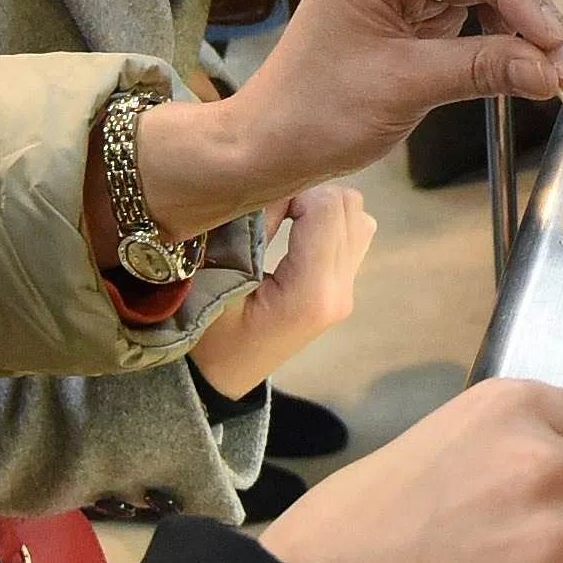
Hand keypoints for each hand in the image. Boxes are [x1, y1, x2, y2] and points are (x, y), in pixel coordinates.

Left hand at [145, 0, 562, 230]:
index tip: (552, 43)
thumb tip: (551, 70)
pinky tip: (514, 62)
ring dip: (518, 11)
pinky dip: (501, 26)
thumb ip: (484, 69)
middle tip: (550, 55)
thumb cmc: (316, 115)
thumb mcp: (406, 89)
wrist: (271, 144)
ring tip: (539, 67)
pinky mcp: (413, 7)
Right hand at [192, 184, 374, 393]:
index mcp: (310, 292)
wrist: (218, 381)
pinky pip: (353, 236)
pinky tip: (294, 234)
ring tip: (285, 219)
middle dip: (309, 194)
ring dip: (322, 208)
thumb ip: (245, 228)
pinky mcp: (343, 291)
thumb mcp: (213, 279)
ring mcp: (347, 293)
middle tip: (271, 207)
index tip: (260, 202)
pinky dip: (328, 223)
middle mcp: (340, 291)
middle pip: (349, 206)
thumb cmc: (205, 336)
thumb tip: (268, 181)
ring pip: (358, 216)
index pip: (326, 207)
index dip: (293, 190)